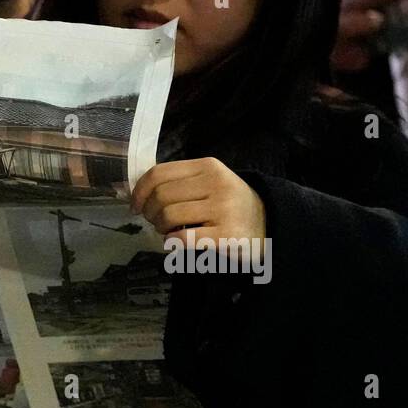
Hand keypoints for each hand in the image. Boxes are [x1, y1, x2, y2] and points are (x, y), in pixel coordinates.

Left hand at [130, 157, 265, 244]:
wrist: (271, 225)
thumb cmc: (232, 204)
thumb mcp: (211, 182)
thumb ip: (182, 182)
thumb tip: (139, 192)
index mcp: (208, 167)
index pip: (160, 173)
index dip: (140, 190)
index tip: (135, 204)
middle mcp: (216, 184)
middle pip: (162, 195)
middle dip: (149, 211)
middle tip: (153, 221)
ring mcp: (224, 209)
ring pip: (169, 215)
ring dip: (159, 226)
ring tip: (165, 230)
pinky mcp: (227, 235)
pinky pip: (184, 237)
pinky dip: (171, 240)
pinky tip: (174, 241)